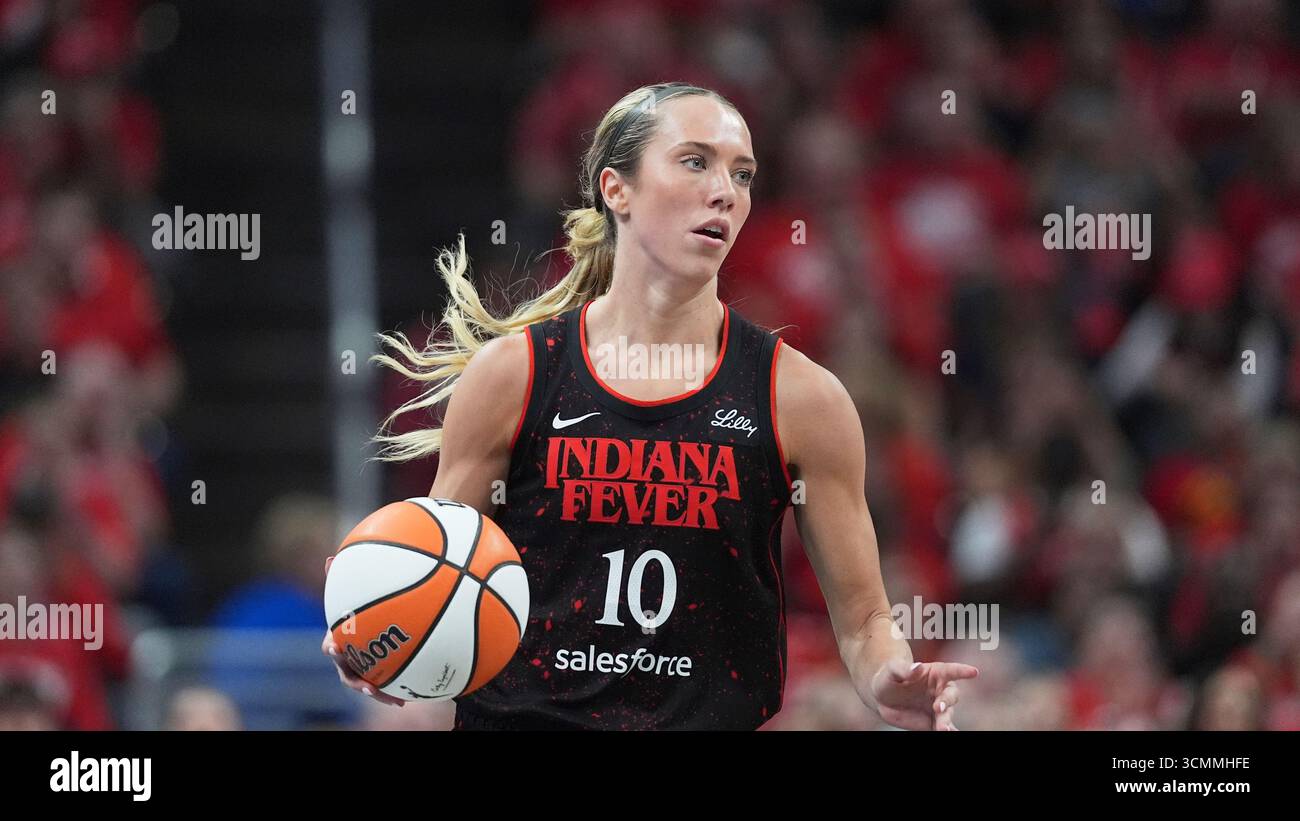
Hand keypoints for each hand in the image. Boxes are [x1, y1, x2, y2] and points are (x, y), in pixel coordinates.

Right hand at [321, 556, 403, 706]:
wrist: (368, 628)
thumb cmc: (354, 610)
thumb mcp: (350, 595)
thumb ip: (341, 580)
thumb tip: (329, 558)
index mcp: (338, 639)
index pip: (330, 646)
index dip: (331, 647)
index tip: (335, 646)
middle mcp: (346, 658)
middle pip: (347, 673)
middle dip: (356, 681)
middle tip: (366, 687)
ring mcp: (358, 670)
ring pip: (364, 686)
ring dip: (376, 693)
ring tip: (393, 699)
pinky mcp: (372, 678)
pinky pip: (380, 687)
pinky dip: (390, 693)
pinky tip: (406, 699)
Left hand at [870, 658, 977, 730]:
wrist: (883, 698)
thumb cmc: (890, 677)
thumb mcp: (892, 670)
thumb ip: (904, 669)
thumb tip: (917, 667)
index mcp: (935, 673)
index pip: (951, 670)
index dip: (962, 671)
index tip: (973, 672)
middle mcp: (941, 690)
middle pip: (951, 695)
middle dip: (947, 702)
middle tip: (938, 708)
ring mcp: (939, 707)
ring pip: (948, 714)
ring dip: (946, 721)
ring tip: (943, 729)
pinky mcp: (934, 722)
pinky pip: (944, 727)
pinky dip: (949, 731)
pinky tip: (950, 733)